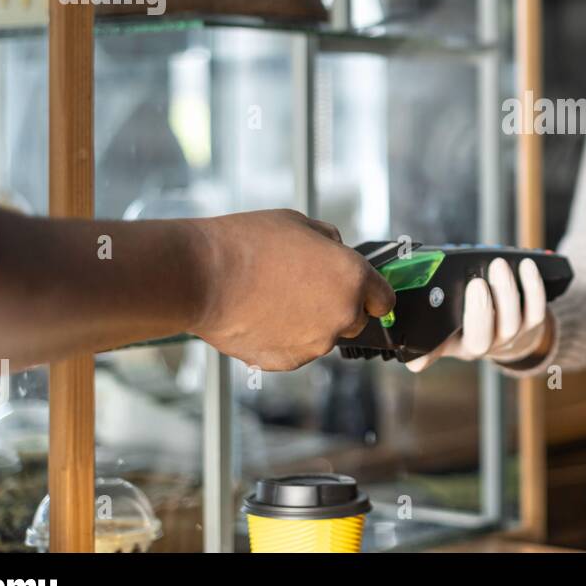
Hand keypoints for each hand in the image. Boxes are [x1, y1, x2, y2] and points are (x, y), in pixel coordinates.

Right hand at [188, 209, 393, 370]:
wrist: (201, 277)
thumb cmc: (247, 244)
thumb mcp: (299, 224)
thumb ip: (329, 242)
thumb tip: (336, 250)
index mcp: (352, 278)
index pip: (383, 299)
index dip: (370, 292)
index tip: (359, 290)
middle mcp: (341, 315)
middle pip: (355, 320)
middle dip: (338, 307)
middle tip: (303, 288)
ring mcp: (314, 343)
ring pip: (322, 336)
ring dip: (308, 323)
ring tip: (273, 298)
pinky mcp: (286, 362)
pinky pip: (294, 351)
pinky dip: (283, 338)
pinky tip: (259, 315)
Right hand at [406, 257, 550, 372]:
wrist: (508, 332)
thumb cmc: (470, 319)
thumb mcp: (447, 324)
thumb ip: (430, 323)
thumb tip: (406, 335)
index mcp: (454, 344)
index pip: (436, 351)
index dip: (428, 352)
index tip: (420, 346)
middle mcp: (482, 345)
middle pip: (482, 338)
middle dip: (479, 310)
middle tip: (476, 283)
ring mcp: (509, 337)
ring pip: (511, 322)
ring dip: (506, 292)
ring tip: (498, 265)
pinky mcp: (532, 325)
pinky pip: (536, 310)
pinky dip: (533, 287)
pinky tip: (526, 265)